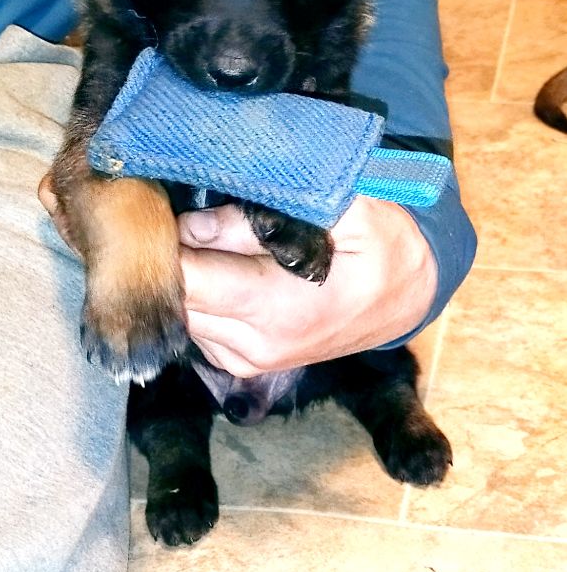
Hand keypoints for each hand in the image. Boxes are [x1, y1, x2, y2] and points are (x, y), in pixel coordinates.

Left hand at [179, 198, 436, 376]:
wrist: (406, 297)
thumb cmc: (380, 244)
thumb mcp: (343, 210)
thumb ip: (264, 215)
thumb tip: (192, 225)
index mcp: (278, 309)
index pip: (186, 281)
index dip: (165, 242)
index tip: (167, 209)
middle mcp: (255, 347)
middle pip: (175, 300)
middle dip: (171, 256)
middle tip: (187, 213)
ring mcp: (246, 361)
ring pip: (180, 313)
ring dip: (185, 274)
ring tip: (216, 236)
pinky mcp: (241, 362)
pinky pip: (194, 324)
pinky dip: (198, 293)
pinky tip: (223, 265)